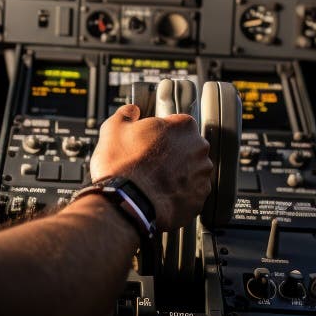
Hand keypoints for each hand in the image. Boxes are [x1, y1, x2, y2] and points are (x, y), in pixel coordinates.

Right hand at [89, 104, 212, 230]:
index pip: (179, 122)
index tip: (151, 139)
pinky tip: (160, 193)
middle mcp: (198, 150)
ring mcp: (201, 176)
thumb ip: (126, 114)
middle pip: (187, 146)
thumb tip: (131, 112)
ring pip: (190, 171)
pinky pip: (190, 193)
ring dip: (177, 173)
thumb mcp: (114, 128)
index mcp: (183, 127)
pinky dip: (178, 193)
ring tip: (153, 179)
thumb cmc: (123, 166)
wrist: (127, 204)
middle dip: (172, 152)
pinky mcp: (199, 200)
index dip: (162, 131)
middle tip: (150, 160)